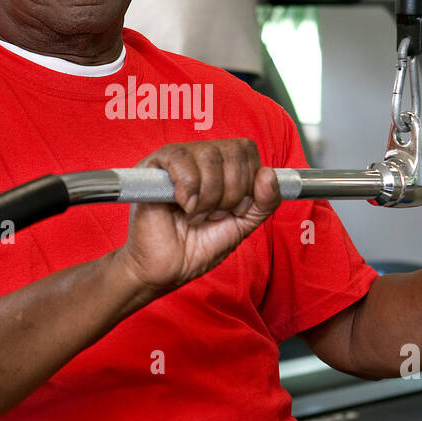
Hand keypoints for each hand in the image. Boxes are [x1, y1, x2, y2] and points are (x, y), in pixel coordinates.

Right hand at [114, 139, 281, 293]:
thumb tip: (269, 174)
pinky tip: (183, 206)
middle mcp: (199, 157)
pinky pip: (180, 157)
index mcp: (220, 167)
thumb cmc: (196, 248)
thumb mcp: (241, 226)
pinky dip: (188, 187)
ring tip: (194, 214)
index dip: (248, 181)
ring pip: (209, 154)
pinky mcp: (152, 166)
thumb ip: (263, 203)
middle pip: (233, 151)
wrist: (164, 270)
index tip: (233, 209)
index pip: (247, 150)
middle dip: (230, 193)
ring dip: (209, 195)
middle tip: (212, 215)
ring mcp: (175, 160)